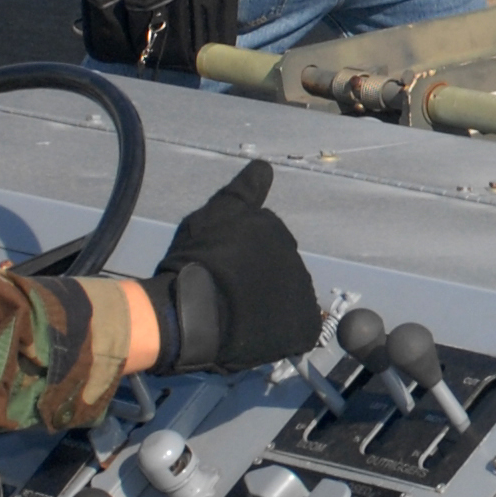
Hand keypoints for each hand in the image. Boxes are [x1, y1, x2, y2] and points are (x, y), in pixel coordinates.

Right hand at [150, 161, 319, 370]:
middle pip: (277, 267)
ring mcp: (301, 292)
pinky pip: (297, 326)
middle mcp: (294, 256)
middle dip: (257, 276)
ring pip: (285, 296)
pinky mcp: (302, 326)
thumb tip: (264, 165)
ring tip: (236, 313)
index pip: (264, 239)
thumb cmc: (196, 260)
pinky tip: (258, 331)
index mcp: (274, 228)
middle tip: (227, 289)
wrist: (193, 311)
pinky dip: (282, 330)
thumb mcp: (214, 214)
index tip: (222, 264)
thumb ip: (243, 191)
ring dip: (268, 302)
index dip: (241, 254)